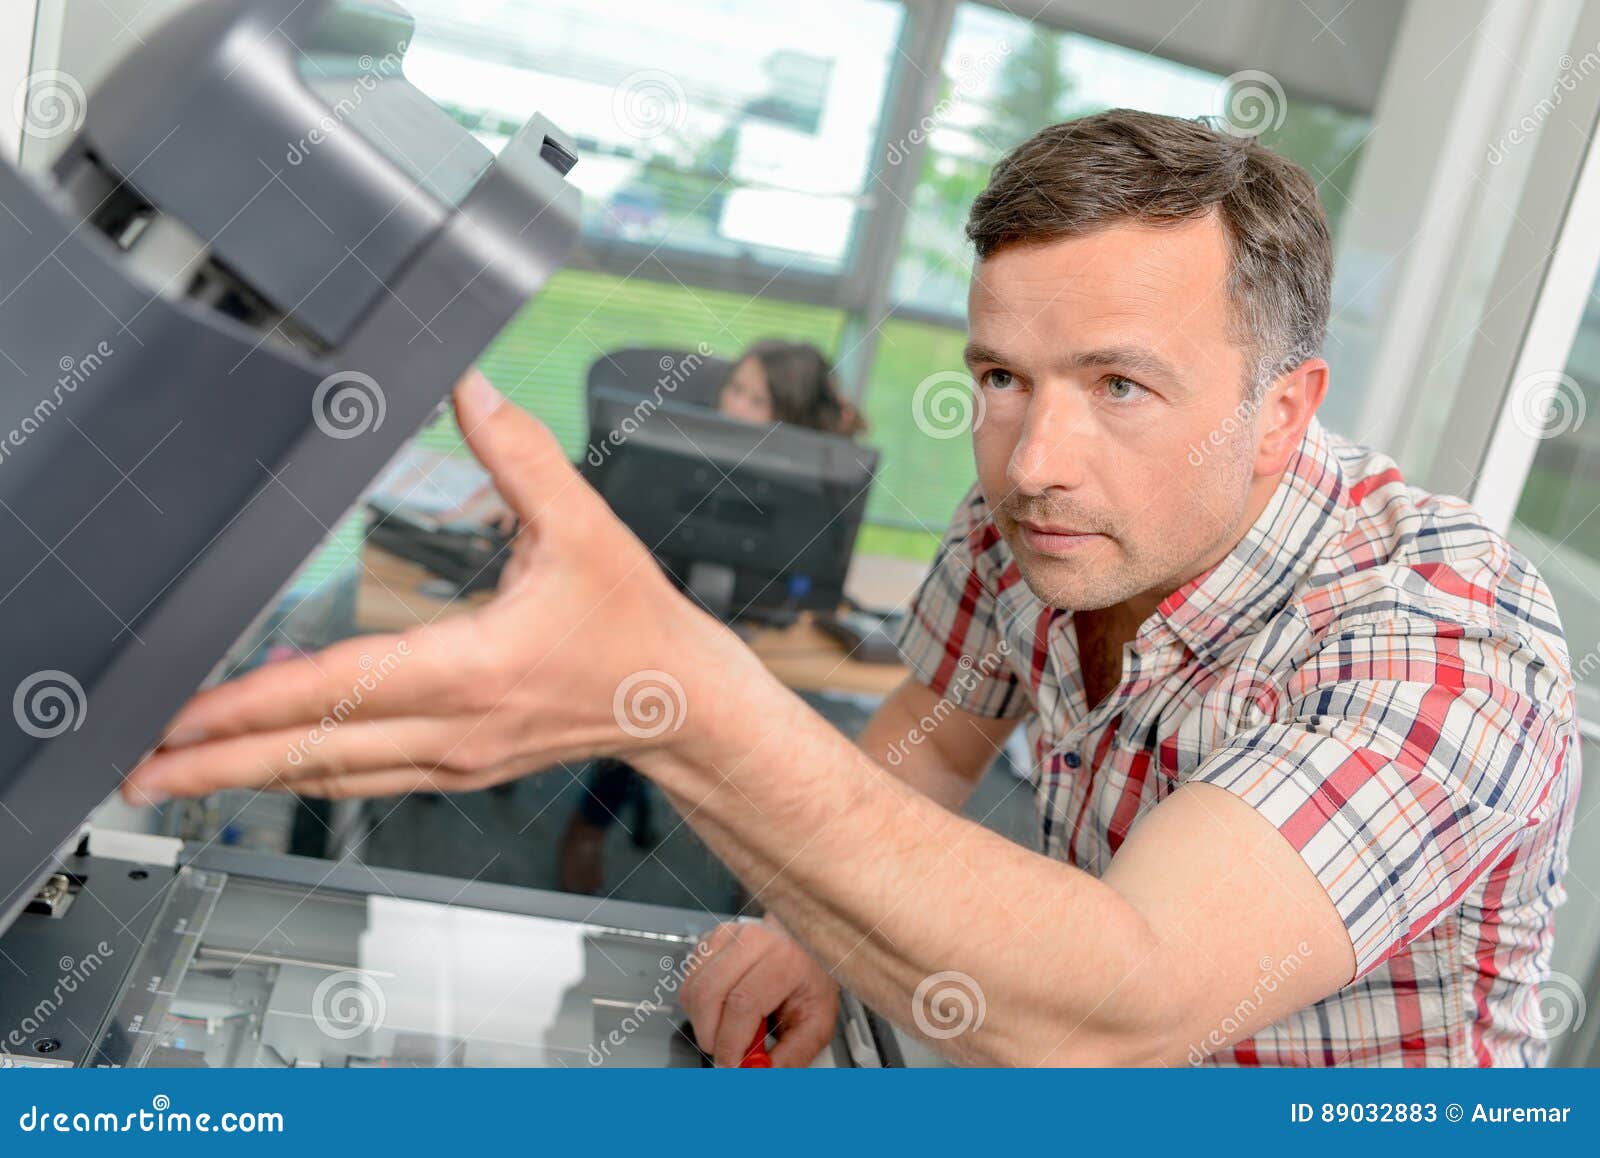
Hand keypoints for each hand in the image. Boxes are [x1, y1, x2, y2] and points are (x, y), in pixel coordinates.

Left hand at [121, 369, 743, 802]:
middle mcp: (456, 728)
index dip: (254, 703)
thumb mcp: (586, 530)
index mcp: (478, 668)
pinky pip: (360, 783)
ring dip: (247, 778)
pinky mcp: (457, 770)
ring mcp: (453, 760)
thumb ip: (521, 456)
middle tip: (139, 767)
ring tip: (177, 776)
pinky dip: (300, 775)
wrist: (679, 704)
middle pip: (313, 755)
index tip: (186, 711)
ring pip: (329, 779)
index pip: (343, 690)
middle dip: (216, 763)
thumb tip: (470, 389)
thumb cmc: (636, 628)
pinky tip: (264, 767)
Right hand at [680, 919, 839, 1066]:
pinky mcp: (712, 939)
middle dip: (710, 1035)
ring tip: (725, 1030)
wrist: (805, 947)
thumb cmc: (810, 981)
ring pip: (693, 988)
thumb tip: (761, 1078)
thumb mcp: (817, 1022)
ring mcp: (730, 935)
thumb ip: (792, 1055)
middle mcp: (754, 940)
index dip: (730, 1042)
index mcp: (784, 959)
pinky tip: (720, 1007)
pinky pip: (688, 979)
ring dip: (701, 1022)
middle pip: (709, 994)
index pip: (742, 1003)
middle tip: (724, 1052)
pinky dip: (696, 1004)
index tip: (731, 1064)